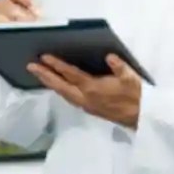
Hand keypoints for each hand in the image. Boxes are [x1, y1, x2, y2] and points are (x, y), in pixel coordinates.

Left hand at [27, 54, 142, 128]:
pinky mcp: (91, 110)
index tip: (44, 57)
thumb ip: (119, 67)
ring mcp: (87, 105)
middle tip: (30, 67)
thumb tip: (109, 56)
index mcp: (94, 88)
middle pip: (61, 86)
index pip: (71, 75)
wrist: (143, 117)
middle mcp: (86, 98)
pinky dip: (61, 91)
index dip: (57, 65)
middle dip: (45, 76)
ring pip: (64, 94)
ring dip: (51, 84)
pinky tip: (59, 87)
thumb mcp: (131, 78)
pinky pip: (70, 99)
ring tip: (40, 75)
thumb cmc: (138, 95)